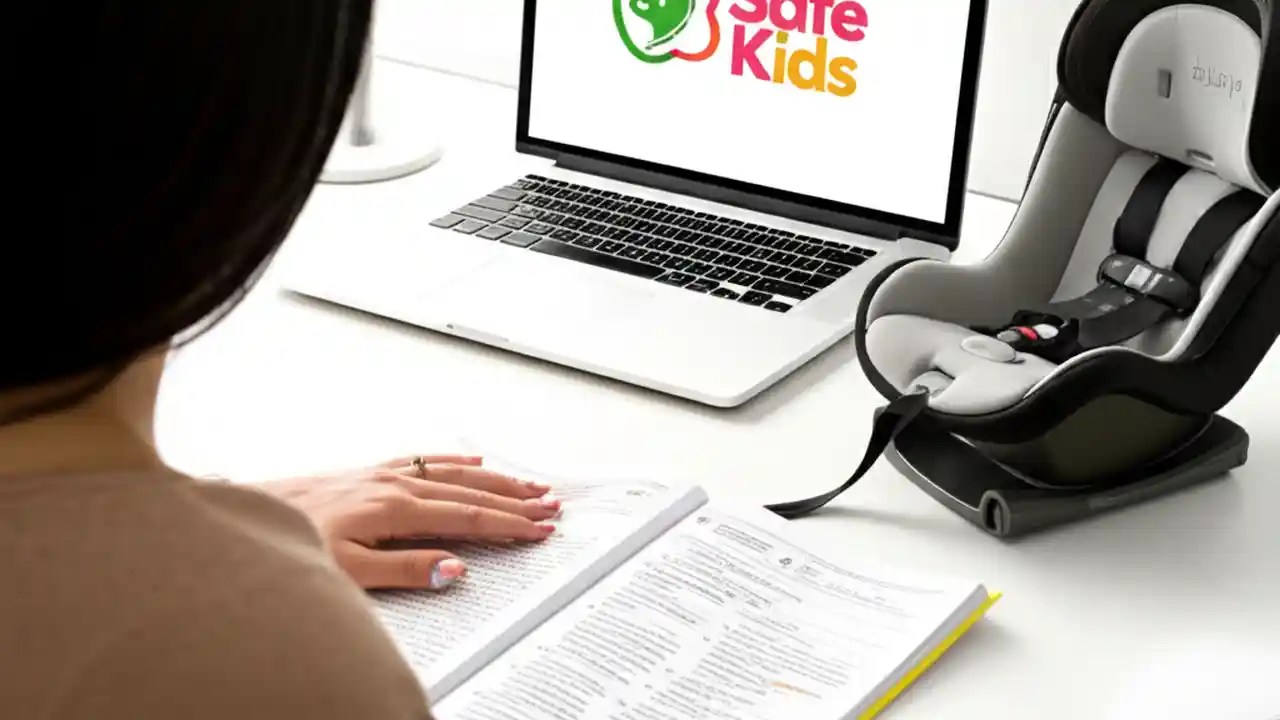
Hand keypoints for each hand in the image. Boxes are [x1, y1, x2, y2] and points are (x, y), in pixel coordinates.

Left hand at [257, 454, 559, 590]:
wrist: (253, 513)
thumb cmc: (295, 543)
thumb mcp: (349, 570)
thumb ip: (406, 569)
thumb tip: (456, 567)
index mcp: (395, 508)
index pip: (468, 518)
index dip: (508, 525)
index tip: (539, 530)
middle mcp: (394, 484)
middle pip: (470, 491)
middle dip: (516, 499)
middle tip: (551, 507)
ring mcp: (383, 474)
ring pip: (454, 473)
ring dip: (496, 478)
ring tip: (531, 484)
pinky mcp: (370, 472)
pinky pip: (425, 459)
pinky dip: (455, 459)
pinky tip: (474, 457)